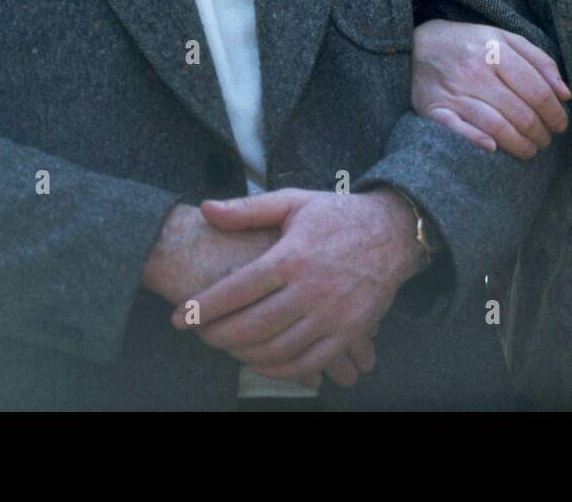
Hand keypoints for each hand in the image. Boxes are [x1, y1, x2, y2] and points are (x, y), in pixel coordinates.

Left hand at [168, 188, 422, 389]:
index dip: (202, 308)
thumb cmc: (338, 216)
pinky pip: (307, 363)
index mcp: (293, 256)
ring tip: (225, 345)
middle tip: (199, 334)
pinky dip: (278, 369)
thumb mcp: (294, 202)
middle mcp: (312, 289)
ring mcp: (332, 315)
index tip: (178, 318)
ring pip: (276, 349)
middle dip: (216, 335)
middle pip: (251, 326)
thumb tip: (205, 209)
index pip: (237, 290)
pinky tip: (259, 361)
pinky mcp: (349, 333)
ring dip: (242, 354)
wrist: (393, 232)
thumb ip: (248, 210)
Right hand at [411, 19, 570, 157]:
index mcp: (496, 50)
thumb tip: (565, 94)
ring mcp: (454, 91)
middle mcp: (475, 70)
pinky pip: (459, 130)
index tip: (560, 124)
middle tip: (545, 140)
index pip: (536, 90)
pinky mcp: (434, 108)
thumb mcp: (504, 39)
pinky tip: (495, 150)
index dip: (554, 113)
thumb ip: (538, 61)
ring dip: (520, 145)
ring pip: (496, 126)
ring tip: (530, 150)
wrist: (417, 45)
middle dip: (540, 133)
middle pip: (520, 112)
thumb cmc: (469, 44)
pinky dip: (479, 142)